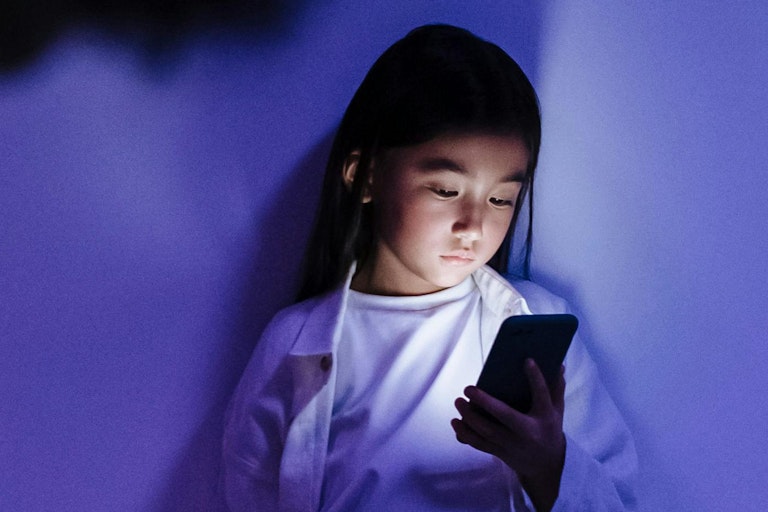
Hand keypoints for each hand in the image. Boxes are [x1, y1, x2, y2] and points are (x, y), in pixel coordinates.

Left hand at [451, 359, 565, 511]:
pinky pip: (480, 445)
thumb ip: (556, 388)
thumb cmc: (549, 430)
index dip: (536, 378)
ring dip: (470, 418)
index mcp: (544, 417)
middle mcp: (528, 432)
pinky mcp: (500, 452)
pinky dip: (466, 435)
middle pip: (505, 417)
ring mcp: (513, 444)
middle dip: (485, 403)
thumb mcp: (557, 411)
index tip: (527, 360)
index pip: (542, 394)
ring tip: (458, 402)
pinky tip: (456, 422)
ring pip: (488, 432)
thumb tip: (559, 364)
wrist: (546, 466)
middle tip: (467, 388)